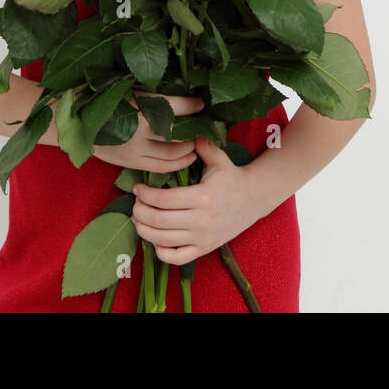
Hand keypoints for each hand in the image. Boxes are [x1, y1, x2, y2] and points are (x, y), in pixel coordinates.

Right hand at [90, 91, 200, 173]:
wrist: (77, 123)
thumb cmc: (106, 101)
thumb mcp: (131, 91)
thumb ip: (154, 96)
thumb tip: (184, 95)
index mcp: (139, 107)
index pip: (175, 107)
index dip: (192, 106)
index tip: (201, 104)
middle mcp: (138, 130)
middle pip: (178, 135)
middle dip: (193, 132)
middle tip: (201, 127)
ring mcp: (135, 149)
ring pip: (172, 155)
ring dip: (188, 150)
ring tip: (196, 144)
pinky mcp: (131, 162)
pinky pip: (160, 168)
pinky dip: (177, 164)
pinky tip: (186, 158)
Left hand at [129, 136, 269, 264]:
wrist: (254, 199)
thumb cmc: (232, 177)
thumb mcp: (219, 159)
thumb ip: (202, 145)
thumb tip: (187, 131)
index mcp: (203, 197)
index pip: (164, 200)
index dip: (145, 195)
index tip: (137, 188)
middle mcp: (202, 220)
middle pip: (159, 221)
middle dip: (139, 212)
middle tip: (134, 204)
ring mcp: (203, 237)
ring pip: (163, 240)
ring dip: (144, 230)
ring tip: (138, 220)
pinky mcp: (205, 249)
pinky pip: (177, 258)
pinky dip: (161, 252)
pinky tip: (156, 240)